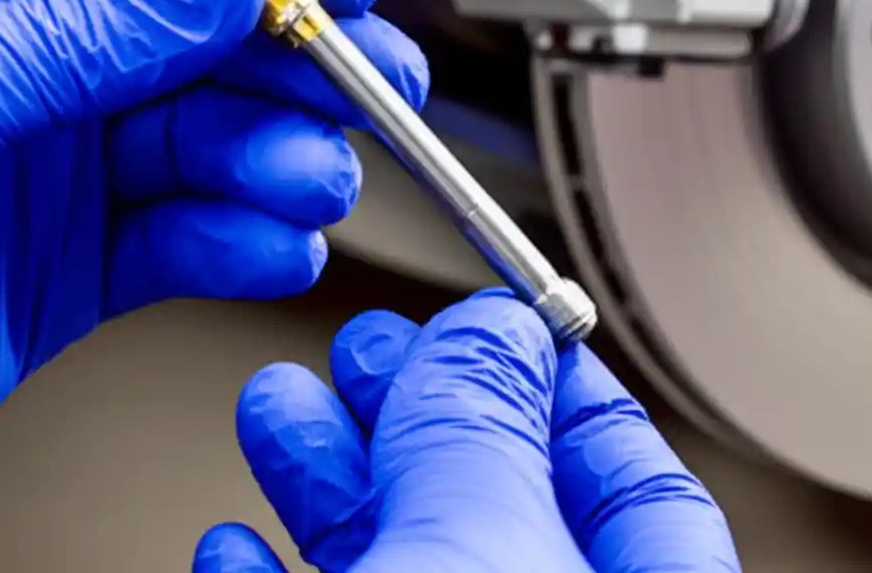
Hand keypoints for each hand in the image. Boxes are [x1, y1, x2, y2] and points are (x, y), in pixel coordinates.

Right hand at [194, 290, 740, 571]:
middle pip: (486, 506)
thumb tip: (486, 336)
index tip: (498, 322)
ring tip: (278, 406)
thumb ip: (478, 435)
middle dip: (411, 411)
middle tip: (365, 349)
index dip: (559, 385)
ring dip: (320, 474)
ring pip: (387, 555)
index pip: (637, 486)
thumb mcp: (482, 555)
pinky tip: (234, 543)